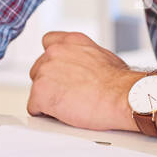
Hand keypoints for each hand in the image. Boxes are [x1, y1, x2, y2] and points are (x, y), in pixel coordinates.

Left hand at [26, 32, 140, 130]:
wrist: (123, 96)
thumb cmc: (120, 83)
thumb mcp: (102, 56)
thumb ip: (83, 58)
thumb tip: (81, 68)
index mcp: (71, 42)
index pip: (48, 43)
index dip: (54, 62)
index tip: (60, 72)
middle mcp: (55, 52)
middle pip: (39, 69)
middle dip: (51, 83)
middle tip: (69, 94)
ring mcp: (45, 72)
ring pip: (36, 89)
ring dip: (49, 98)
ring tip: (71, 105)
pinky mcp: (41, 92)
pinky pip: (34, 107)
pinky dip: (45, 114)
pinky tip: (63, 114)